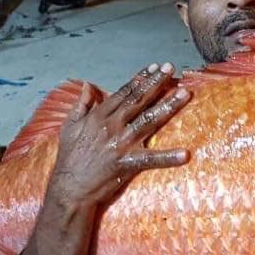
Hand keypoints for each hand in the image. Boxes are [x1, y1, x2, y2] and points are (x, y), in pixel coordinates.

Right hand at [48, 62, 189, 210]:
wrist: (69, 187)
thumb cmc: (69, 158)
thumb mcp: (69, 126)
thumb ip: (81, 105)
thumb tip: (88, 85)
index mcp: (99, 116)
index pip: (124, 93)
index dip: (141, 79)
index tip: (155, 67)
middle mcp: (111, 126)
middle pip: (138, 100)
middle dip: (156, 83)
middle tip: (172, 69)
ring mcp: (121, 144)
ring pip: (148, 120)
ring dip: (168, 106)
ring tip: (184, 94)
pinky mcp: (127, 163)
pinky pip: (151, 159)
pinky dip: (168, 157)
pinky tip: (185, 154)